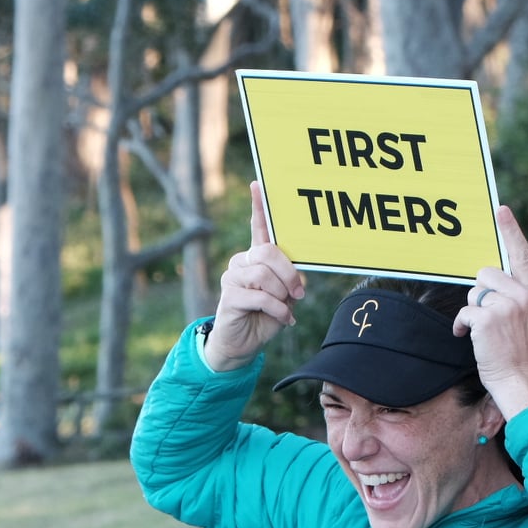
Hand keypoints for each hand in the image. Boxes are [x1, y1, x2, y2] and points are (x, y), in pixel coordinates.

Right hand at [205, 181, 303, 370]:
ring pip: (264, 275)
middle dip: (289, 273)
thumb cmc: (266, 315)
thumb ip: (289, 280)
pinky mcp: (229, 296)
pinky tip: (283, 319)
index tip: (258, 184)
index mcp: (256, 257)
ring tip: (286, 309)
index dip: (259, 206)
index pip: (258, 227)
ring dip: (282, 295)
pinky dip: (277, 309)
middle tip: (298, 293)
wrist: (243, 343)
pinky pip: (260, 297)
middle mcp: (242, 262)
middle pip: (269, 252)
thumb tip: (298, 278)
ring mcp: (232, 277)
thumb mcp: (284, 295)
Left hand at [454, 206, 527, 417]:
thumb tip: (492, 278)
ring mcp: (509, 306)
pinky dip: (463, 325)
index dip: (510, 232)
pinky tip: (469, 338)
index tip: (500, 211)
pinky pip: (465, 311)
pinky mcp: (489, 318)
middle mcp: (526, 296)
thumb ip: (519, 298)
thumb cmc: (522, 357)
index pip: (523, 256)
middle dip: (481, 293)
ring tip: (484, 332)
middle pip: (488, 273)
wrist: (522, 383)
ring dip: (473, 310)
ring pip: (475, 291)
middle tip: (488, 317)